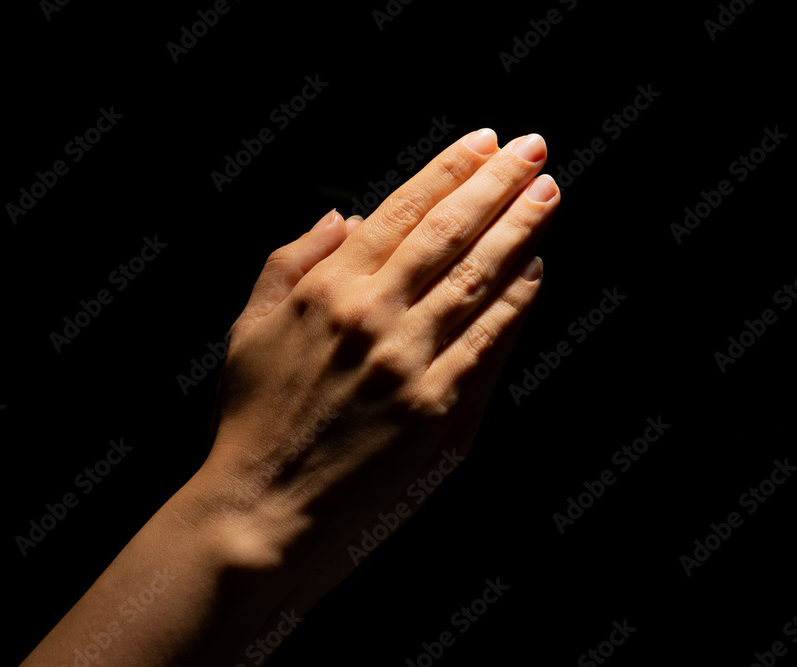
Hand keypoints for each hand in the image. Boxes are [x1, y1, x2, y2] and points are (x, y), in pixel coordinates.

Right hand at [200, 129, 558, 616]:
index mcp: (326, 290)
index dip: (447, 170)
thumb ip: (289, 262)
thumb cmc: (251, 420)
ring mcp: (410, 363)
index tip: (483, 142)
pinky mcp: (437, 411)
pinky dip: (516, 304)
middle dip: (497, 185)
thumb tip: (340, 217)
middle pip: (449, 234)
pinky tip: (535, 272)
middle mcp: (373, 316)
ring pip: (477, 280)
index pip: (401, 211)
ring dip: (519, 232)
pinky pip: (487, 344)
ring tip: (547, 195)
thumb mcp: (249, 327)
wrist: (262, 510)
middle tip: (534, 150)